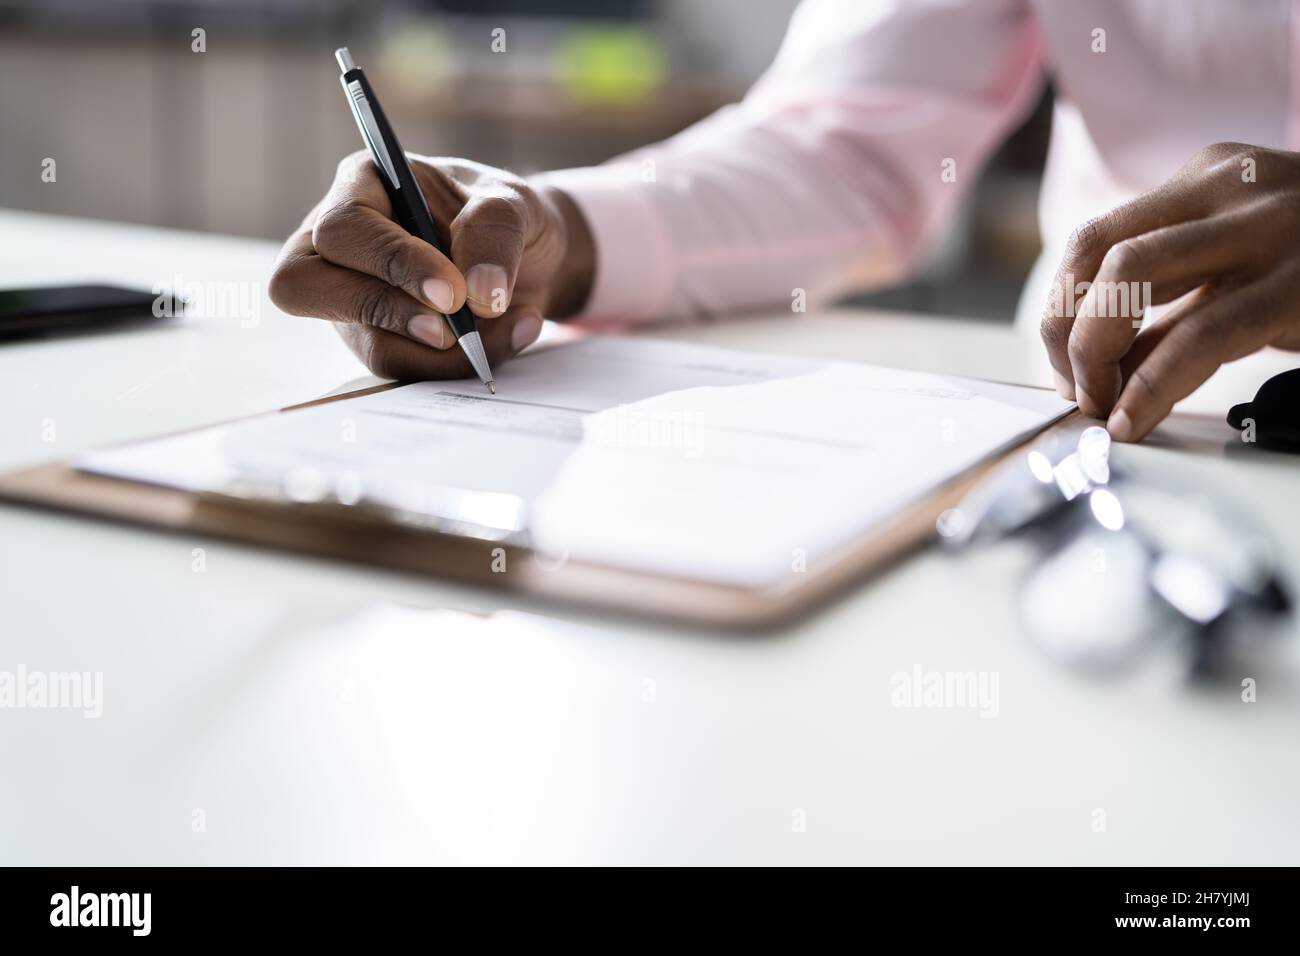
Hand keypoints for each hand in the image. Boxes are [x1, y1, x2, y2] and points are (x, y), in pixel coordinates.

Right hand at [269, 151, 593, 379]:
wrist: (529, 259)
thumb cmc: (504, 217)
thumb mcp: (513, 204)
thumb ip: (495, 233)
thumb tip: (479, 295)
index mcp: (362, 186)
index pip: (344, 228)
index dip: (392, 263)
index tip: (452, 292)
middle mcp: (341, 244)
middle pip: (305, 287)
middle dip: (386, 312)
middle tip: (453, 329)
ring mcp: (352, 298)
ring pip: (369, 343)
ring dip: (444, 352)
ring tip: (512, 326)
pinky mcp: (379, 340)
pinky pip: (403, 369)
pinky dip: (457, 365)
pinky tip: (506, 338)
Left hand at [1040, 142, 1299, 441]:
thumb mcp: (1245, 267)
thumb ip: (1175, 303)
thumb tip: (1094, 369)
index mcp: (1207, 180)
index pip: (1094, 239)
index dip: (1060, 310)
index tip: (1064, 367)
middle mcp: (1228, 190)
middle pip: (1095, 252)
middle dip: (1063, 331)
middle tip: (1078, 390)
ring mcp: (1267, 227)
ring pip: (1128, 277)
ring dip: (1093, 352)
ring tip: (1102, 406)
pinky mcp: (1299, 282)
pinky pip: (1198, 334)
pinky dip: (1148, 386)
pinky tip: (1133, 420)